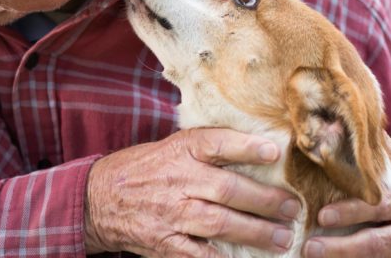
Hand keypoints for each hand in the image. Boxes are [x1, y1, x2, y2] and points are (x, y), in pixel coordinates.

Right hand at [84, 128, 301, 256]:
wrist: (98, 198)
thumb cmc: (144, 169)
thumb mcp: (171, 147)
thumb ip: (206, 149)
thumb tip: (258, 148)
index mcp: (180, 150)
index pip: (217, 143)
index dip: (247, 147)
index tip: (274, 152)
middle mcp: (176, 180)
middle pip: (227, 189)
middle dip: (265, 201)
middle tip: (292, 208)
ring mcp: (170, 214)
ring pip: (219, 223)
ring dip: (255, 232)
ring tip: (282, 238)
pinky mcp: (163, 243)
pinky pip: (198, 254)